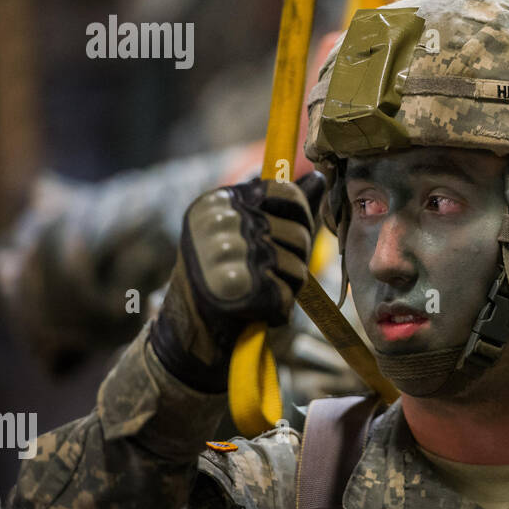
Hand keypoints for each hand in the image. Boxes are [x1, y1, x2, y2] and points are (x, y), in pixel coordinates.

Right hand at [149, 175, 321, 390]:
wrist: (188, 330)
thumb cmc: (224, 275)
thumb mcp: (247, 232)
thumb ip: (283, 205)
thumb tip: (319, 178)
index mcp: (218, 202)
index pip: (287, 193)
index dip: (300, 219)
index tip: (283, 238)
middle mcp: (220, 223)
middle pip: (298, 234)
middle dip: (295, 259)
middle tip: (266, 273)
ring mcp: (229, 255)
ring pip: (297, 267)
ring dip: (287, 286)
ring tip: (258, 291)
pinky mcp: (239, 290)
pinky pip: (287, 297)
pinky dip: (278, 310)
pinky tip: (254, 311)